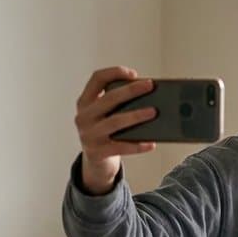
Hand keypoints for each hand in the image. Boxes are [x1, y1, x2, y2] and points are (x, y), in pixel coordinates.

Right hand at [73, 66, 159, 194]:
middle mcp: (83, 117)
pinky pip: (121, 147)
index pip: (96, 79)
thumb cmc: (106, 133)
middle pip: (109, 99)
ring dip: (136, 115)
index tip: (133, 73)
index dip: (114, 72)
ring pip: (116, 122)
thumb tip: (147, 95)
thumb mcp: (104, 116)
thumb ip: (117, 104)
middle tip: (150, 86)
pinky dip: (138, 145)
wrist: (95, 163)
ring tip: (154, 112)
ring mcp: (89, 135)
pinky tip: (151, 143)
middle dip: (131, 90)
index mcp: (84, 103)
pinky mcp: (98, 152)